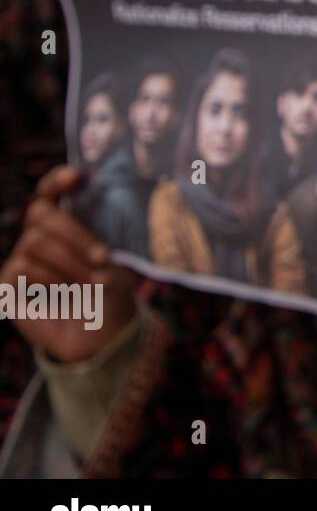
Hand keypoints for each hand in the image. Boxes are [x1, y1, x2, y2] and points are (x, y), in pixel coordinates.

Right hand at [1, 166, 139, 362]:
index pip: (49, 193)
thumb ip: (97, 233)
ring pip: (34, 242)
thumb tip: (91, 209)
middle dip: (74, 234)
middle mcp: (39, 237)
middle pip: (41, 214)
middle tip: (101, 258)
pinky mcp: (9, 285)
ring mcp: (22, 259)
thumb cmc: (111, 291)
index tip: (76, 177)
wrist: (103, 334)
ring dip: (69, 263)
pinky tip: (65, 293)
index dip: (56, 181)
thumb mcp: (112, 259)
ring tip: (92, 283)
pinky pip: (22, 268)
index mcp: (65, 224)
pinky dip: (50, 280)